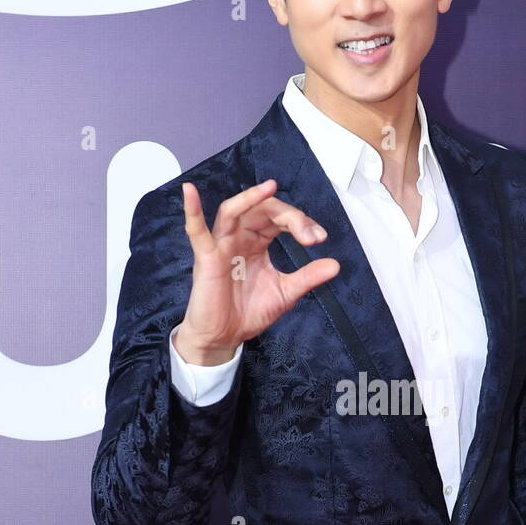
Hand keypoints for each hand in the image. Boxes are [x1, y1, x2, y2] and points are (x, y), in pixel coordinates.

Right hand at [173, 178, 339, 362]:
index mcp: (257, 242)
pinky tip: (190, 191)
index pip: (279, 219)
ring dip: (251, 198)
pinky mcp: (206, 258)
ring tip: (269, 187)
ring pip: (233, 211)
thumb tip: (335, 264)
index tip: (319, 238)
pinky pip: (197, 231)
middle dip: (289, 216)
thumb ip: (308, 276)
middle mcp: (239, 238)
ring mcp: (221, 245)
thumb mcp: (286, 292)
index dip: (301, 223)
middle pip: (262, 210)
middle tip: (309, 232)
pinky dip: (192, 210)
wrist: (226, 337)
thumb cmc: (249, 311)